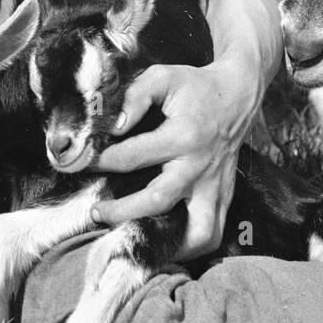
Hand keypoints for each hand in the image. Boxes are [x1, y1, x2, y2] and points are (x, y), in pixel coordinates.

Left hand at [91, 59, 257, 260]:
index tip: (85, 164)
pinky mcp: (225, 196)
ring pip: (195, 230)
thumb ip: (135, 95)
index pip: (133, 156)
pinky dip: (191, 246)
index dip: (102, 161)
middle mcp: (200, 166)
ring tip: (135, 240)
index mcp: (183, 135)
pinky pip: (212, 233)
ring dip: (165, 242)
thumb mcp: (163, 76)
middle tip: (97, 211)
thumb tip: (115, 125)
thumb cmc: (194, 86)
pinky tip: (167, 244)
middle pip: (157, 200)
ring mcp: (215, 186)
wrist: (237, 95)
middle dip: (121, 210)